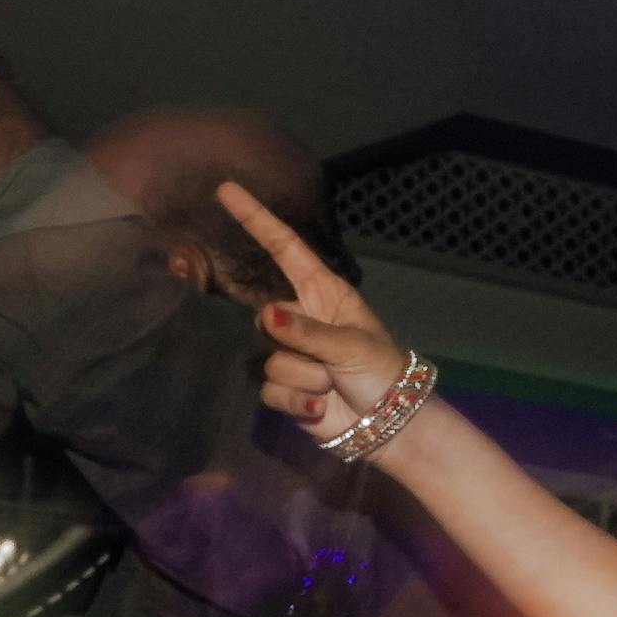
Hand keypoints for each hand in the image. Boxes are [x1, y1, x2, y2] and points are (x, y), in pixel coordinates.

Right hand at [220, 184, 414, 433]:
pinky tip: (322, 408)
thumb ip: (307, 332)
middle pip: (267, 318)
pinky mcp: (284, 388)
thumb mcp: (351, 345)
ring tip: (333, 386)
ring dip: (306, 379)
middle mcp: (303, 319)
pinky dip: (298, 402)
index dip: (257, 219)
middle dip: (298, 345)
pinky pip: (270, 391)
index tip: (227, 190)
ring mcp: (291, 353)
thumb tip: (267, 317)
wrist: (389, 425)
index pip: (285, 249)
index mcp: (325, 295)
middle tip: (333, 364)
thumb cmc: (380, 373)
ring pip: (271, 361)